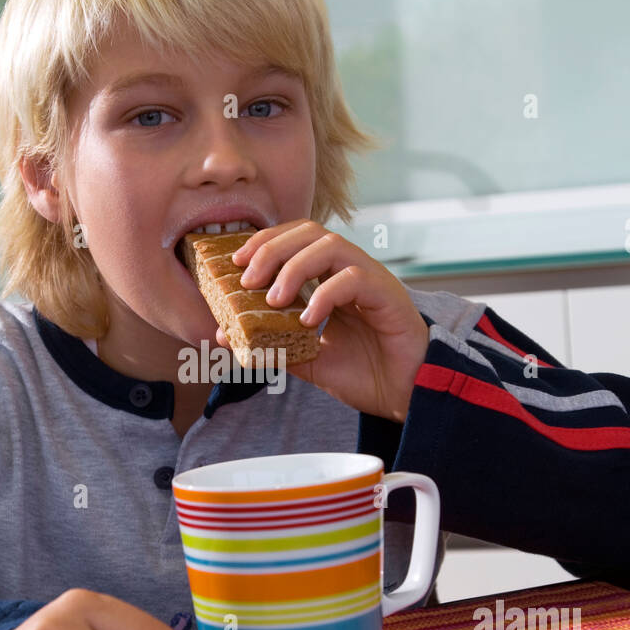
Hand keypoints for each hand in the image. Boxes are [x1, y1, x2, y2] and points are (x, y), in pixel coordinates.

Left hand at [220, 219, 429, 422]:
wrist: (405, 398)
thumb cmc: (365, 375)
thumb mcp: (307, 360)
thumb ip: (271, 345)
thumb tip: (224, 334)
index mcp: (331, 278)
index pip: (295, 239)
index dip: (264, 243)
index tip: (236, 264)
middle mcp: (351, 270)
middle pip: (309, 232)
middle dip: (272, 248)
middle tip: (246, 278)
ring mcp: (371, 279)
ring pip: (331, 246)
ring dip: (294, 267)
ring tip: (273, 299)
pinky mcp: (388, 295)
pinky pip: (354, 278)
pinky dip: (325, 294)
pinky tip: (308, 320)